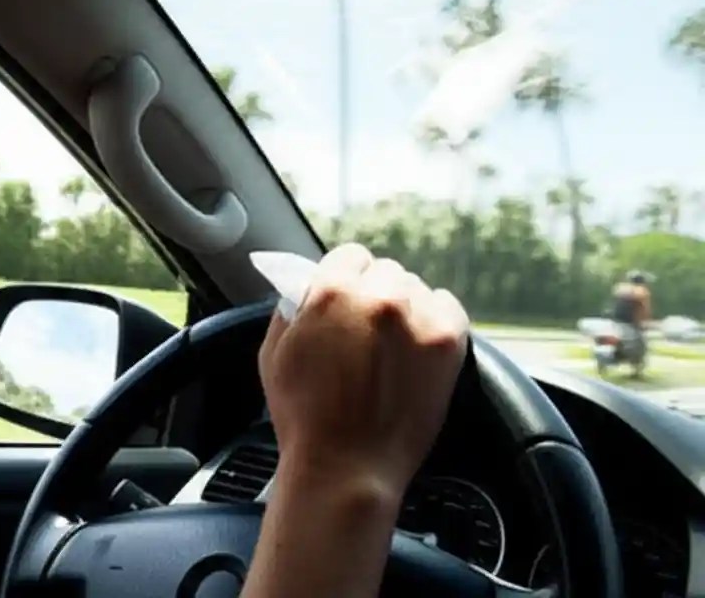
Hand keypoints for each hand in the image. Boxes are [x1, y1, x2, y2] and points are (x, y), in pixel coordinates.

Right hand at [259, 243, 468, 500]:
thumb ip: (291, 309)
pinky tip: (418, 346)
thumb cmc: (304, 417)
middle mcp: (379, 296)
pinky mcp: (447, 342)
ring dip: (405, 308)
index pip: (349, 255)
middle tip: (366, 330)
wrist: (346, 467)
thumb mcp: (274, 353)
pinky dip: (435, 319)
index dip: (344, 276)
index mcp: (332, 292)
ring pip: (416, 290)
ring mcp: (417, 319)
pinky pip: (448, 306)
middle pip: (385, 271)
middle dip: (374, 293)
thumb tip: (306, 289)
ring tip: (392, 347)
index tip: (345, 297)